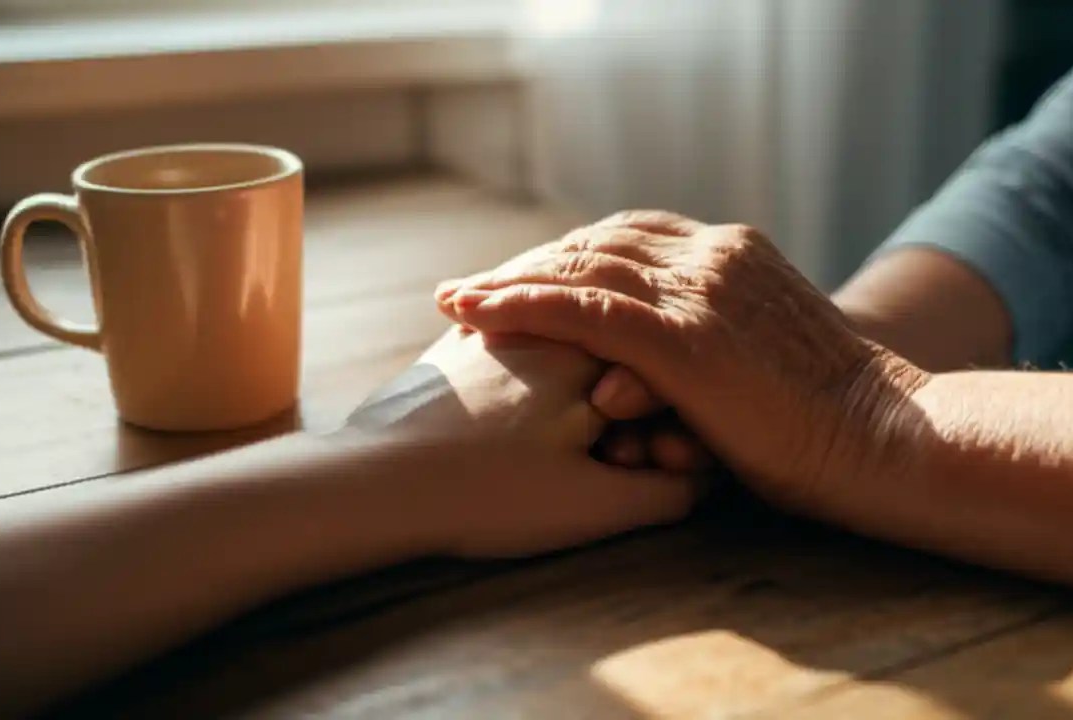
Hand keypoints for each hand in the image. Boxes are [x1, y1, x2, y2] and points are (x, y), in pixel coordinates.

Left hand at [344, 327, 701, 557]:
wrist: (368, 486)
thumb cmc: (489, 495)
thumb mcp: (599, 506)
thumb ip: (671, 488)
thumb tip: (704, 474)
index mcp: (588, 341)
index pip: (660, 364)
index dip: (668, 421)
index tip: (649, 463)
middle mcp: (540, 314)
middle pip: (616, 354)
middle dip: (628, 412)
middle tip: (610, 466)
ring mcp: (491, 325)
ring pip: (565, 354)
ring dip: (581, 402)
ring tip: (560, 461)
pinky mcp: (453, 348)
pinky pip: (519, 358)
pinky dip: (535, 392)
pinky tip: (518, 438)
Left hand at [434, 211, 928, 512]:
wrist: (885, 440)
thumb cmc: (826, 422)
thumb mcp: (765, 357)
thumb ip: (715, 337)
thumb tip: (652, 360)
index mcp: (734, 254)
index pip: (628, 238)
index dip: (568, 257)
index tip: (521, 280)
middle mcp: (713, 256)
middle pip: (594, 245)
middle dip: (527, 266)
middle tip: (471, 291)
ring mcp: (698, 291)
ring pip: (579, 269)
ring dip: (509, 284)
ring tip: (456, 302)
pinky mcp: (685, 336)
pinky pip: (582, 310)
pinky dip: (523, 307)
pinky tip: (477, 315)